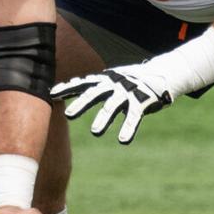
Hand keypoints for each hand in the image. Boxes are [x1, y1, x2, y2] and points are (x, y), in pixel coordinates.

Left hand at [51, 65, 170, 144]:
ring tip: (95, 132)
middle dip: (81, 104)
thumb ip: (93, 85)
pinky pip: (134, 116)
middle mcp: (114, 84)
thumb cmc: (130, 80)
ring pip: (113, 106)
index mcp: (104, 80)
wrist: (160, 73)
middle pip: (94, 94)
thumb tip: (71, 85)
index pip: (82, 83)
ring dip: (104, 119)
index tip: (52, 94)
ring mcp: (128, 92)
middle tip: (69, 115)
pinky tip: (123, 140)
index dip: (68, 88)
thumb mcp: (109, 80)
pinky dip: (128, 128)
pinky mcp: (143, 101)